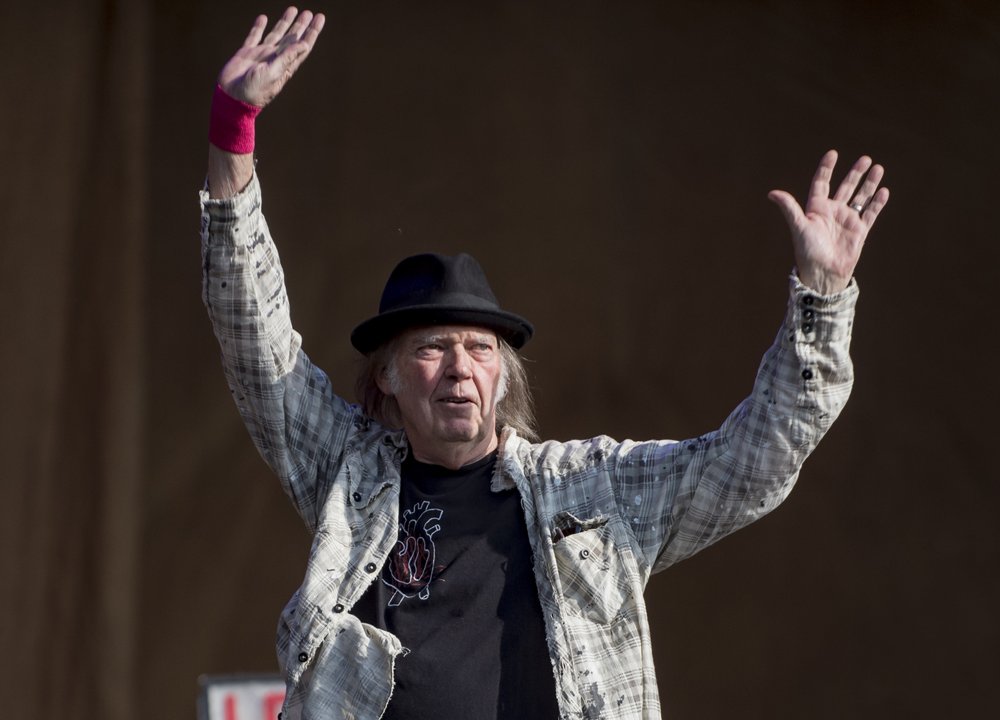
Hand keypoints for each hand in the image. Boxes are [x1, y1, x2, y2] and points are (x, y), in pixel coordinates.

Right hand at [218, 7, 325, 107]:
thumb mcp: (273, 74)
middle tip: (309, 13)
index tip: (320, 18)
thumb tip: (304, 45)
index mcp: (285, 65)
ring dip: (285, 23)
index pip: (302, 45)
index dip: (311, 32)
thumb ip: (287, 58)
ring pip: (276, 34)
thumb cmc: (254, 91)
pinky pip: (254, 36)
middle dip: (301, 25)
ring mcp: (261, 55)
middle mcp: (275, 58)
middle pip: (292, 38)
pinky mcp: (247, 53)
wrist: (233, 98)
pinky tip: (263, 18)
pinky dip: (259, 27)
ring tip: (292, 9)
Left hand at [768, 150, 888, 294]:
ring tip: (878, 168)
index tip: (833, 153)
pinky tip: (884, 191)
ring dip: (869, 184)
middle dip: (855, 173)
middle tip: (866, 158)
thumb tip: (772, 193)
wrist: (823, 273)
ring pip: (860, 197)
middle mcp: (832, 212)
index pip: (821, 183)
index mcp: (816, 209)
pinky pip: (870, 213)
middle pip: (845, 187)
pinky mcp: (859, 231)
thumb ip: (789, 208)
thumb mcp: (798, 227)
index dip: (826, 169)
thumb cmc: (808, 251)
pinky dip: (877, 203)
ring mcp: (847, 221)